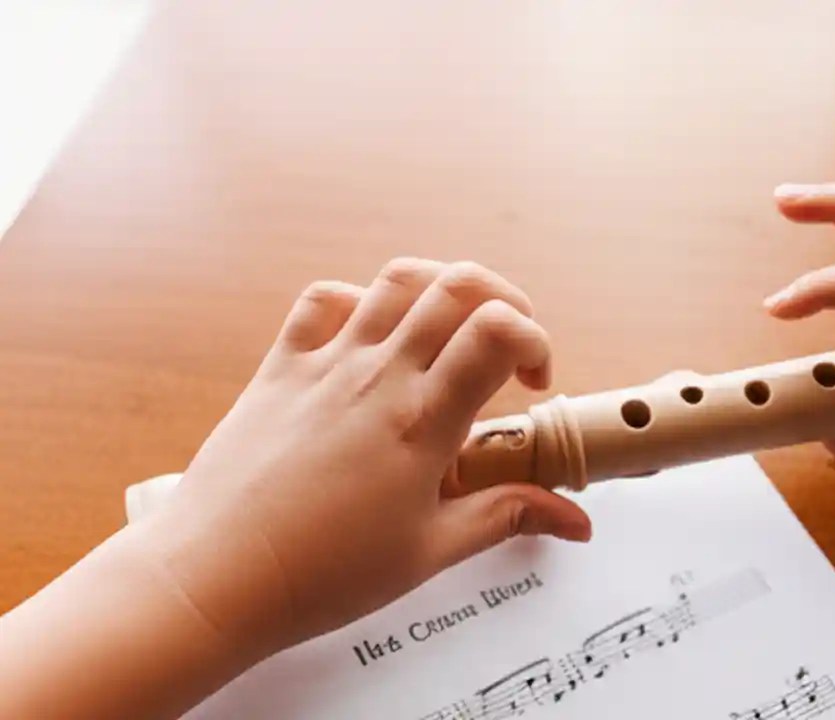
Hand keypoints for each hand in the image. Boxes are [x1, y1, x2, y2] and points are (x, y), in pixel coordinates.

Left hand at [136, 259, 591, 657]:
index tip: (533, 383)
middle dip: (504, 301)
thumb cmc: (320, 574)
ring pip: (397, 280)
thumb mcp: (430, 552)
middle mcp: (378, 376)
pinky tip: (373, 338)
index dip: (535, 341)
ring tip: (450, 330)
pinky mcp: (281, 367)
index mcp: (422, 421)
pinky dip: (361, 301)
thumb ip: (507, 519)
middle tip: (507, 348)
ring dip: (440, 289)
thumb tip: (573, 521)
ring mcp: (326, 363)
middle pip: (457, 284)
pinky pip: (325, 300)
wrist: (215, 577)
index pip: (499, 331)